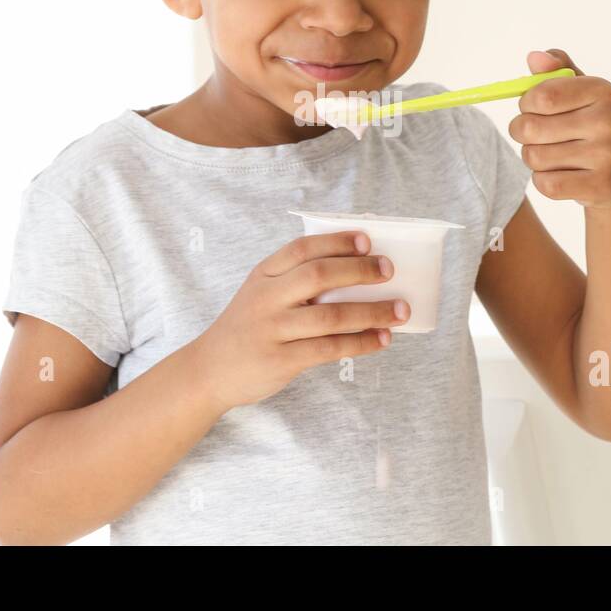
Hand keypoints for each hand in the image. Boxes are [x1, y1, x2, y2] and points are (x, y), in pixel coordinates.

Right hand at [190, 231, 408, 410]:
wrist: (209, 370)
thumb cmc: (247, 327)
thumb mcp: (259, 294)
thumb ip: (293, 281)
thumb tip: (354, 272)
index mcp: (263, 275)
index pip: (302, 248)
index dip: (336, 242)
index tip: (367, 240)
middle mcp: (267, 298)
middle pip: (318, 275)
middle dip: (359, 270)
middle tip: (389, 270)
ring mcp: (273, 329)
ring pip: (332, 315)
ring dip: (372, 311)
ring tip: (401, 310)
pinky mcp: (282, 360)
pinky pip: (330, 348)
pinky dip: (361, 342)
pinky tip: (382, 339)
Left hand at [509, 48, 610, 208]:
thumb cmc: (592, 125)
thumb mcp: (580, 91)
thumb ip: (556, 69)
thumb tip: (534, 58)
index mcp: (602, 91)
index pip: (541, 96)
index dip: (526, 103)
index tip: (533, 106)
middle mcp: (609, 121)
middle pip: (530, 128)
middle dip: (521, 132)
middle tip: (534, 134)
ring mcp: (607, 156)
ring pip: (534, 157)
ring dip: (532, 157)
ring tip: (551, 153)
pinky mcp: (600, 186)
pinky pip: (545, 184)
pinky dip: (543, 180)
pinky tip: (561, 174)